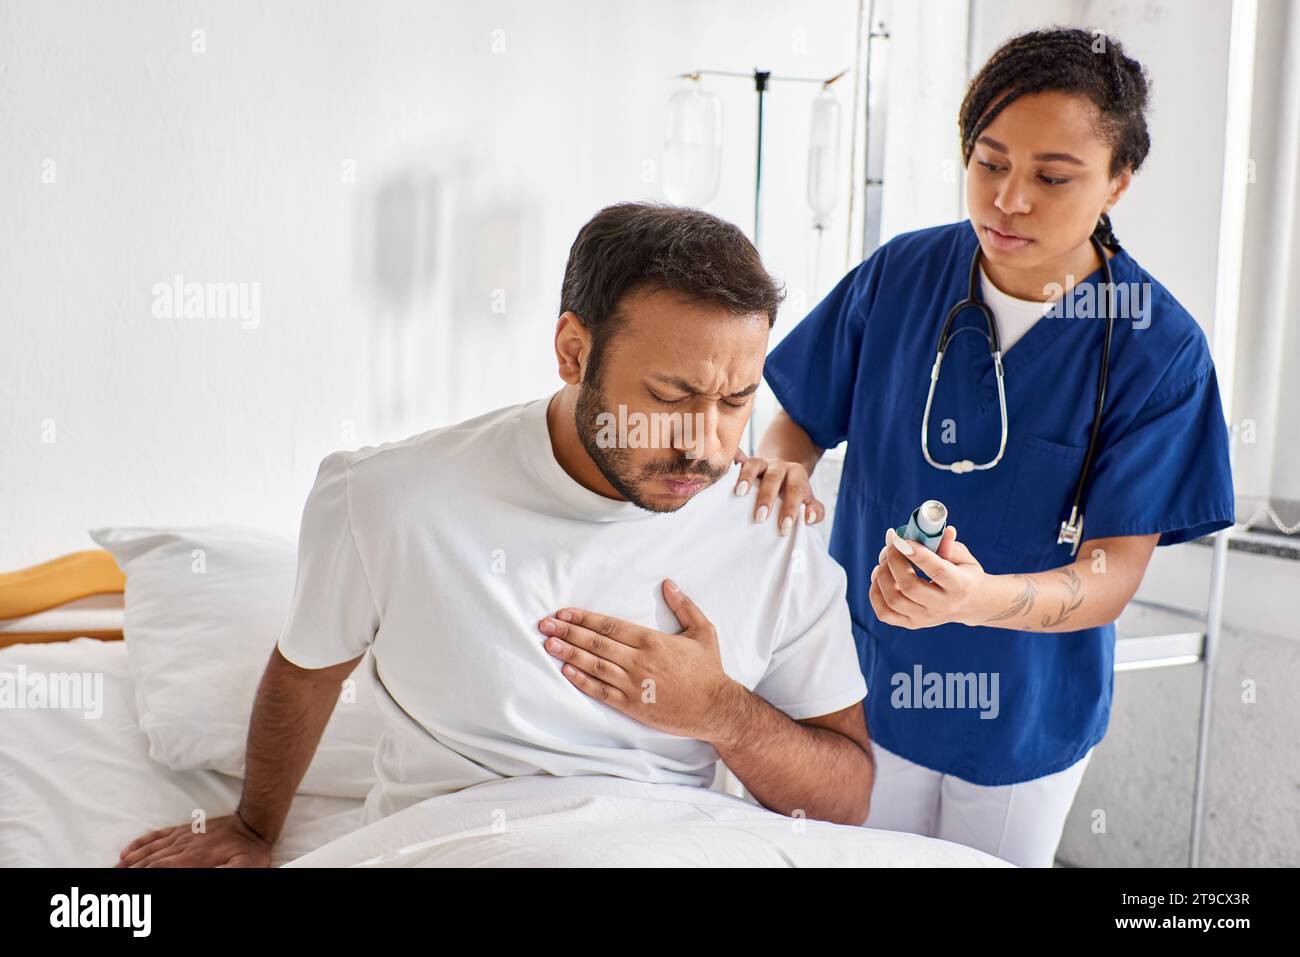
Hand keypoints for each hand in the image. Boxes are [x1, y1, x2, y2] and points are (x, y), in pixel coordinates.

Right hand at [115, 813, 272, 867]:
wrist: (253, 824)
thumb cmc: (250, 851)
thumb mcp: (243, 868)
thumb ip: (224, 876)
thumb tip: (205, 877)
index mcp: (194, 859)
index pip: (160, 869)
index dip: (143, 876)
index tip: (128, 885)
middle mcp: (183, 847)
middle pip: (149, 862)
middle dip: (130, 872)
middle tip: (112, 879)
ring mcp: (182, 837)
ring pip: (149, 850)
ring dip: (130, 861)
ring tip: (114, 870)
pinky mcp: (184, 830)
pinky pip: (157, 836)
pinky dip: (140, 844)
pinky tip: (127, 851)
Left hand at [537, 580, 738, 740]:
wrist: (716, 708)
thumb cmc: (709, 670)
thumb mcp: (703, 631)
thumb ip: (684, 606)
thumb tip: (669, 584)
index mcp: (653, 641)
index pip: (610, 625)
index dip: (584, 618)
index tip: (563, 614)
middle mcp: (639, 661)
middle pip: (596, 643)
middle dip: (568, 633)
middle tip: (545, 625)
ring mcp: (634, 684)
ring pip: (595, 665)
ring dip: (569, 654)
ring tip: (549, 645)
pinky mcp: (633, 705)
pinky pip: (602, 692)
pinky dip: (582, 681)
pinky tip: (567, 672)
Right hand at [732, 449, 824, 533]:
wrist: (783, 473)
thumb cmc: (793, 494)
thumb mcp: (807, 501)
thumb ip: (815, 511)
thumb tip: (809, 518)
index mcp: (797, 474)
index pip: (795, 490)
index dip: (790, 509)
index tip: (784, 528)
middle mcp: (779, 465)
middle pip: (774, 478)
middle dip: (767, 498)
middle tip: (760, 518)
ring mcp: (761, 462)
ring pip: (754, 464)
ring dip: (747, 478)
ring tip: (739, 494)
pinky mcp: (746, 462)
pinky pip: (737, 459)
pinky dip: (731, 461)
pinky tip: (723, 469)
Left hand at [868, 526, 987, 628]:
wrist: (969, 604)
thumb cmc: (964, 573)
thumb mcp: (964, 557)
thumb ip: (949, 545)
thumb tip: (944, 530)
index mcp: (961, 586)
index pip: (937, 570)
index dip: (917, 553)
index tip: (903, 539)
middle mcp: (943, 606)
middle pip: (909, 586)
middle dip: (894, 560)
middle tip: (892, 544)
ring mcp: (926, 618)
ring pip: (893, 600)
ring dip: (882, 574)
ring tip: (885, 558)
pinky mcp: (912, 624)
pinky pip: (884, 613)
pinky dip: (875, 592)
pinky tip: (879, 576)